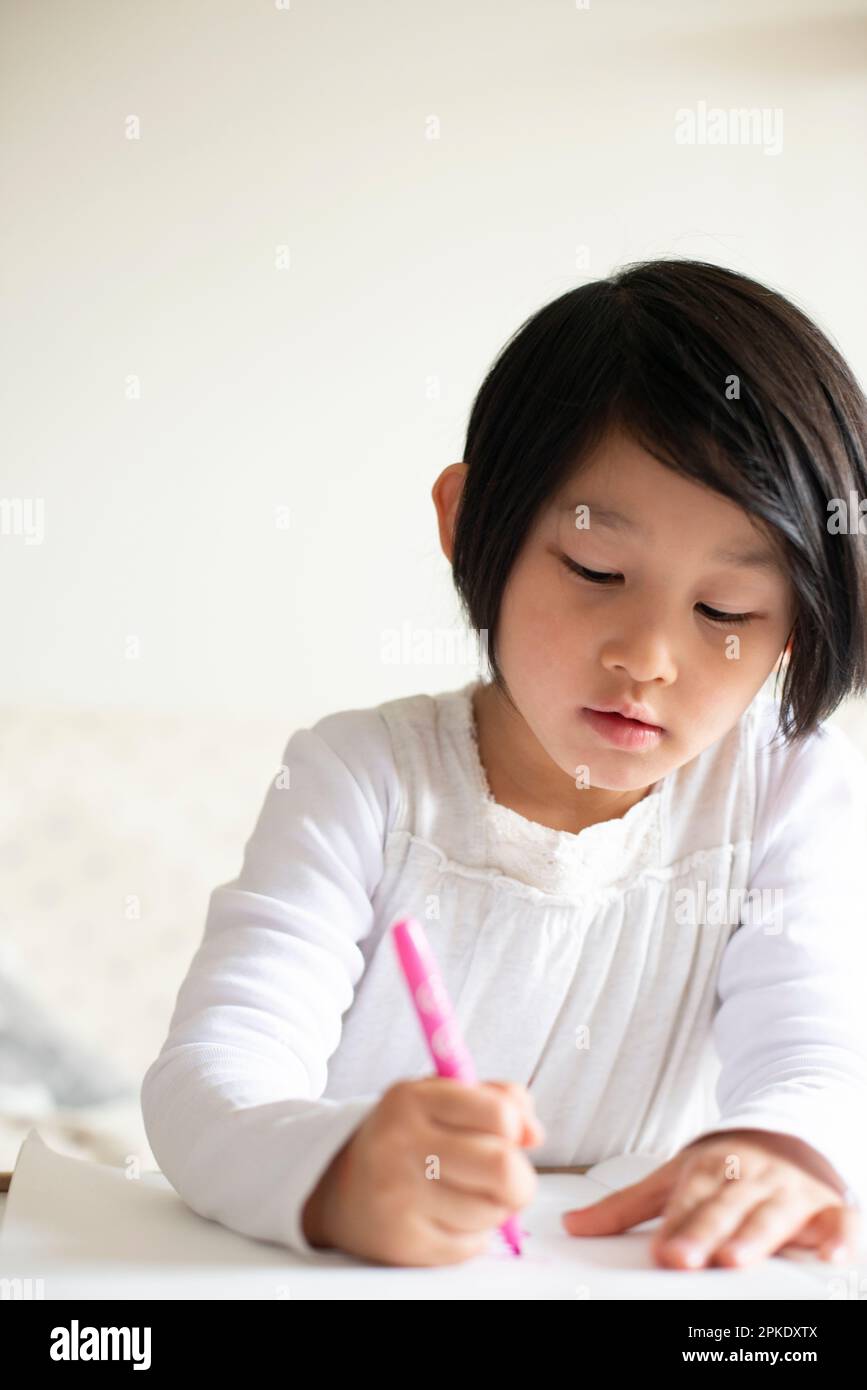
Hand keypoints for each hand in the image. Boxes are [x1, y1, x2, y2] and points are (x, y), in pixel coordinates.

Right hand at [301, 1076, 545, 1265]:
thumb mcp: (441, 1097)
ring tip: (467, 1194)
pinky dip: (472, 1234)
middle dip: (521, 1179)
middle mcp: (401, 1146)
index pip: (499, 1115)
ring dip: (494, 1208)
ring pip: (492, 1212)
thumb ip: (497, 1098)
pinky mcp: (403, 1244)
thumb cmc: (408, 1136)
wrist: (341, 1188)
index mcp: (411, 1099)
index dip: (518, 1129)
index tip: (511, 1135)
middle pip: (503, 1169)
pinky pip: (472, 1245)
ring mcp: (399, 1198)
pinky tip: (447, 1217)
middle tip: (509, 1179)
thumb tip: (535, 1134)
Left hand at [560, 1128, 860, 1268]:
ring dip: (756, 1236)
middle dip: (706, 1232)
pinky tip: (832, 1255)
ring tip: (737, 1259)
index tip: (664, 1251)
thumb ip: (625, 1207)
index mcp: (709, 1170)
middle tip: (685, 1258)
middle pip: (725, 1208)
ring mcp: (788, 1191)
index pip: (690, 1199)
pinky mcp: (825, 1206)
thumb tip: (571, 1226)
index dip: (678, 1225)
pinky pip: (838, 1221)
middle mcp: (748, 1178)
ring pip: (772, 1214)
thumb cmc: (724, 1168)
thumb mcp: (673, 1178)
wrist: (785, 1137)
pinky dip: (839, 1237)